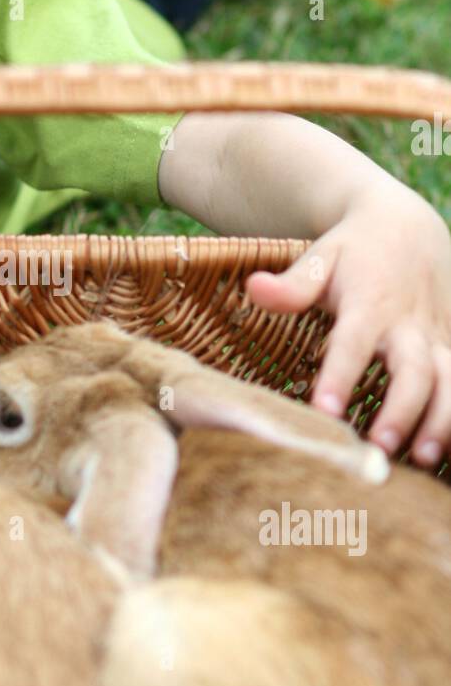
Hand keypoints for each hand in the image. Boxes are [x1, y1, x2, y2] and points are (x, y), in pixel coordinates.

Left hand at [242, 184, 450, 467]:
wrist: (409, 227)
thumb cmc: (353, 251)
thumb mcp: (321, 258)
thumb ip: (292, 283)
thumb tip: (254, 288)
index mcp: (371, 303)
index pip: (354, 342)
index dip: (340, 376)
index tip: (324, 411)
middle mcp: (410, 326)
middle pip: (415, 370)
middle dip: (401, 411)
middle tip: (378, 446)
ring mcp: (437, 339)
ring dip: (442, 421)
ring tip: (423, 459)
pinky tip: (444, 454)